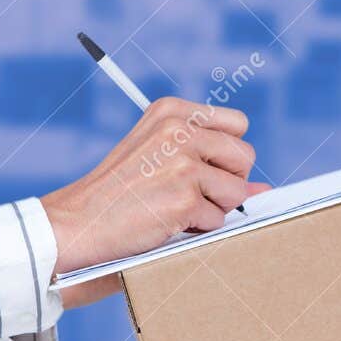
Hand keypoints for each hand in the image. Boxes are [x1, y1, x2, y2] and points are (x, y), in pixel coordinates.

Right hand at [41, 97, 268, 308]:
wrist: (76, 223)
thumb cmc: (116, 195)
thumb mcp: (160, 163)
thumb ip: (211, 166)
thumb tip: (264, 188)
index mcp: (171, 111)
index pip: (238, 124)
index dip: (227, 154)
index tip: (202, 168)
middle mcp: (178, 129)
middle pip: (245, 155)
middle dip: (228, 182)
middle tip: (190, 194)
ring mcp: (182, 162)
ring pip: (237, 190)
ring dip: (214, 208)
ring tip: (175, 208)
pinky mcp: (185, 197)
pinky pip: (219, 219)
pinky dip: (198, 229)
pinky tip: (166, 223)